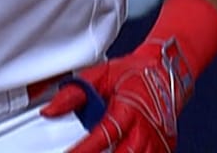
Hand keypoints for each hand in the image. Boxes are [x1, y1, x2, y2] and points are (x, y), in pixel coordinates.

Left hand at [42, 38, 192, 152]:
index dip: (84, 149)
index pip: (103, 136)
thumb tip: (49, 111)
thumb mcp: (99, 76)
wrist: (166, 72)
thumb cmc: (133, 74)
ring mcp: (157, 140)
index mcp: (127, 110)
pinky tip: (120, 151)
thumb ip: (72, 94)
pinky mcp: (164, 147)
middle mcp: (144, 128)